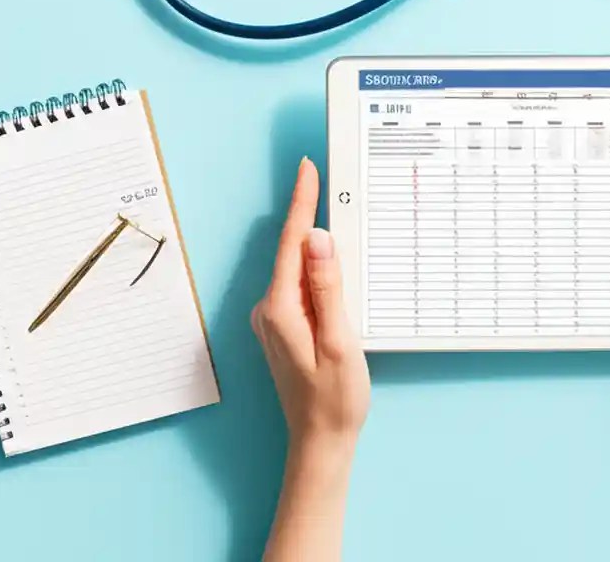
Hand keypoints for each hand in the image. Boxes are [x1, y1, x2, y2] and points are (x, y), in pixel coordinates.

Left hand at [252, 157, 370, 450]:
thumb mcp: (340, 339)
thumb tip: (318, 239)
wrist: (321, 441)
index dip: (301, 203)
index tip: (306, 168)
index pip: (293, 243)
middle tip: (322, 177)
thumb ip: (328, 287)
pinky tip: (332, 265)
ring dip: (314, 244)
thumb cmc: (336, 398)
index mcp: (282, 309)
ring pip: (297, 268)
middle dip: (308, 213)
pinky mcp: (283, 326)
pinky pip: (300, 286)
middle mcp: (269, 309)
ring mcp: (274, 319)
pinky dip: (316, 270)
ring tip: (332, 212)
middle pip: (292, 251)